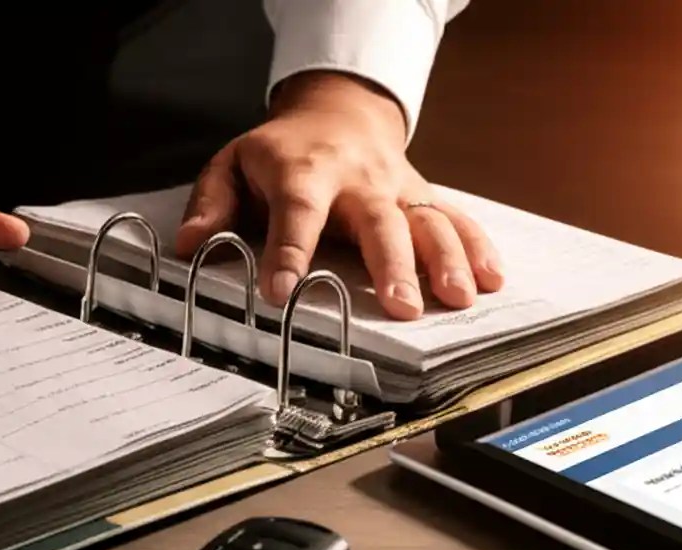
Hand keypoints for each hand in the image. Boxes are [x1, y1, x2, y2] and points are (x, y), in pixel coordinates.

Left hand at [175, 71, 502, 320]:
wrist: (339, 110)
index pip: (297, 211)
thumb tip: (189, 244)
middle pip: (378, 221)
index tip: (280, 292)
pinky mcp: (423, 197)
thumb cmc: (282, 150)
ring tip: (458, 299)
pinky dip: (478, 248)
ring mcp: (398, 188)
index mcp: (305, 170)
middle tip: (401, 306)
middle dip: (393, 264)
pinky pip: (456, 219)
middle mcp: (359, 179)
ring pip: (428, 221)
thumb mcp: (233, 163)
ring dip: (447, 260)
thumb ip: (212, 203)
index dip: (288, 251)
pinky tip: (492, 280)